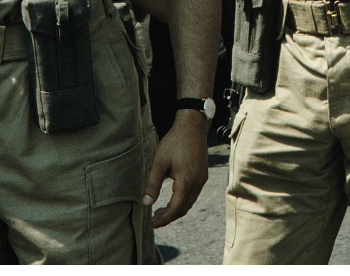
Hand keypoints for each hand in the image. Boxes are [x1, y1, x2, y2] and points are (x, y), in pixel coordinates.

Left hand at [144, 110, 209, 227]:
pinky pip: (193, 194)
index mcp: (186, 181)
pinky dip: (182, 201)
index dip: (164, 219)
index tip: (153, 223)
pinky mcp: (203, 174)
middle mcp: (197, 182)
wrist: (192, 126)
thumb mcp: (159, 162)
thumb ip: (153, 184)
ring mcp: (202, 179)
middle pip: (184, 208)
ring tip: (160, 210)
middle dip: (169, 217)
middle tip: (154, 219)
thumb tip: (146, 203)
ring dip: (176, 209)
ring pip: (189, 202)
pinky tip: (172, 198)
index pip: (176, 208)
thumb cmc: (175, 141)